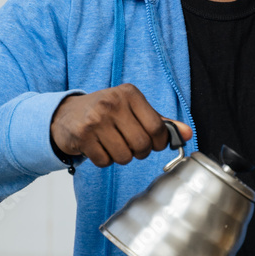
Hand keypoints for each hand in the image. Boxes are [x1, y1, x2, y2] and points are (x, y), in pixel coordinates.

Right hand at [50, 84, 191, 167]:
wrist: (66, 114)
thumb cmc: (106, 113)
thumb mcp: (134, 110)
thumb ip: (161, 122)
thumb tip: (188, 134)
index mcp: (130, 94)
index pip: (157, 128)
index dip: (158, 143)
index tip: (153, 143)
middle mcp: (113, 103)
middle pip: (142, 145)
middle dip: (138, 152)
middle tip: (129, 144)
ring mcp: (96, 119)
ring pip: (124, 156)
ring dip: (120, 157)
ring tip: (112, 144)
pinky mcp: (82, 135)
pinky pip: (104, 161)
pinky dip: (104, 160)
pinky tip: (98, 147)